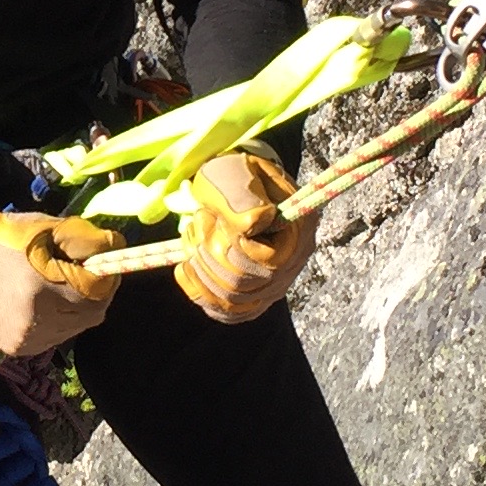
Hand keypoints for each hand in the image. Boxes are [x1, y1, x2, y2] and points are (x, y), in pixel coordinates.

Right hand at [0, 213, 121, 356]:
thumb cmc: (3, 243)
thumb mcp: (44, 228)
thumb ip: (83, 239)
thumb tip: (116, 247)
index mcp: (41, 289)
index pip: (97, 294)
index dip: (107, 279)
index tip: (101, 265)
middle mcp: (35, 321)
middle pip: (91, 315)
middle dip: (93, 295)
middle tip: (81, 275)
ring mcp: (26, 340)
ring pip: (75, 329)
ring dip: (77, 309)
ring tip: (57, 288)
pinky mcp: (19, 349)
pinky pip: (56, 337)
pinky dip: (58, 321)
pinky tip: (42, 303)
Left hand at [175, 149, 309, 322]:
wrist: (231, 184)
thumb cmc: (234, 175)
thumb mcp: (235, 174)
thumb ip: (242, 197)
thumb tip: (249, 226)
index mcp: (298, 228)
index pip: (264, 260)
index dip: (226, 242)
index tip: (207, 214)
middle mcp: (293, 262)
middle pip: (242, 282)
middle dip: (207, 254)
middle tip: (196, 223)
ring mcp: (274, 283)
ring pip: (231, 299)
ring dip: (199, 269)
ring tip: (191, 237)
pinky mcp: (252, 296)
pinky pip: (225, 311)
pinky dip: (198, 291)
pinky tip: (187, 267)